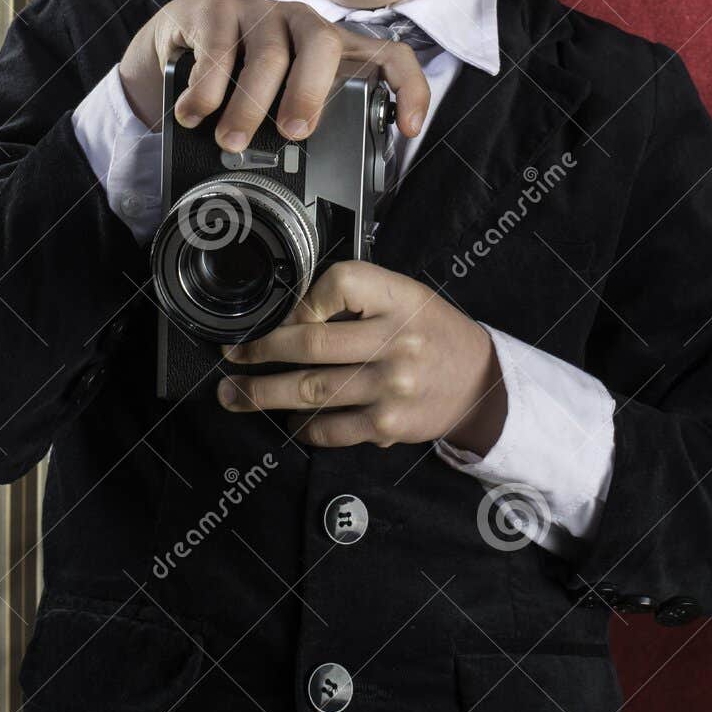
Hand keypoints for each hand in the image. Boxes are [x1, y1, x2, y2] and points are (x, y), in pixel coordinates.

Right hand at [119, 0, 430, 148]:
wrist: (179, 39)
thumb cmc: (242, 75)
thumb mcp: (280, 98)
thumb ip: (305, 125)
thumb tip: (329, 186)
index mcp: (331, 49)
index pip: (388, 55)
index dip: (408, 87)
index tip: (409, 127)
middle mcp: (302, 23)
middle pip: (323, 44)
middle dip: (310, 92)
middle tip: (294, 133)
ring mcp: (260, 11)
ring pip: (267, 52)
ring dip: (249, 104)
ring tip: (231, 140)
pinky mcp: (216, 9)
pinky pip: (218, 48)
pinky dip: (205, 90)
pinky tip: (193, 114)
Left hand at [216, 259, 508, 452]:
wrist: (480, 382)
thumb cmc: (433, 333)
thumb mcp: (406, 295)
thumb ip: (358, 298)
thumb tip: (293, 317)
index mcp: (400, 299)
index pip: (339, 284)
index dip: (302, 300)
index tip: (282, 316)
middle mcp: (396, 341)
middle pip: (310, 344)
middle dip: (260, 353)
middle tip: (231, 359)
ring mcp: (390, 386)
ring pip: (311, 390)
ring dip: (264, 394)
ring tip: (236, 395)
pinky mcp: (387, 423)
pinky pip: (331, 427)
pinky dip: (303, 426)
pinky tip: (289, 421)